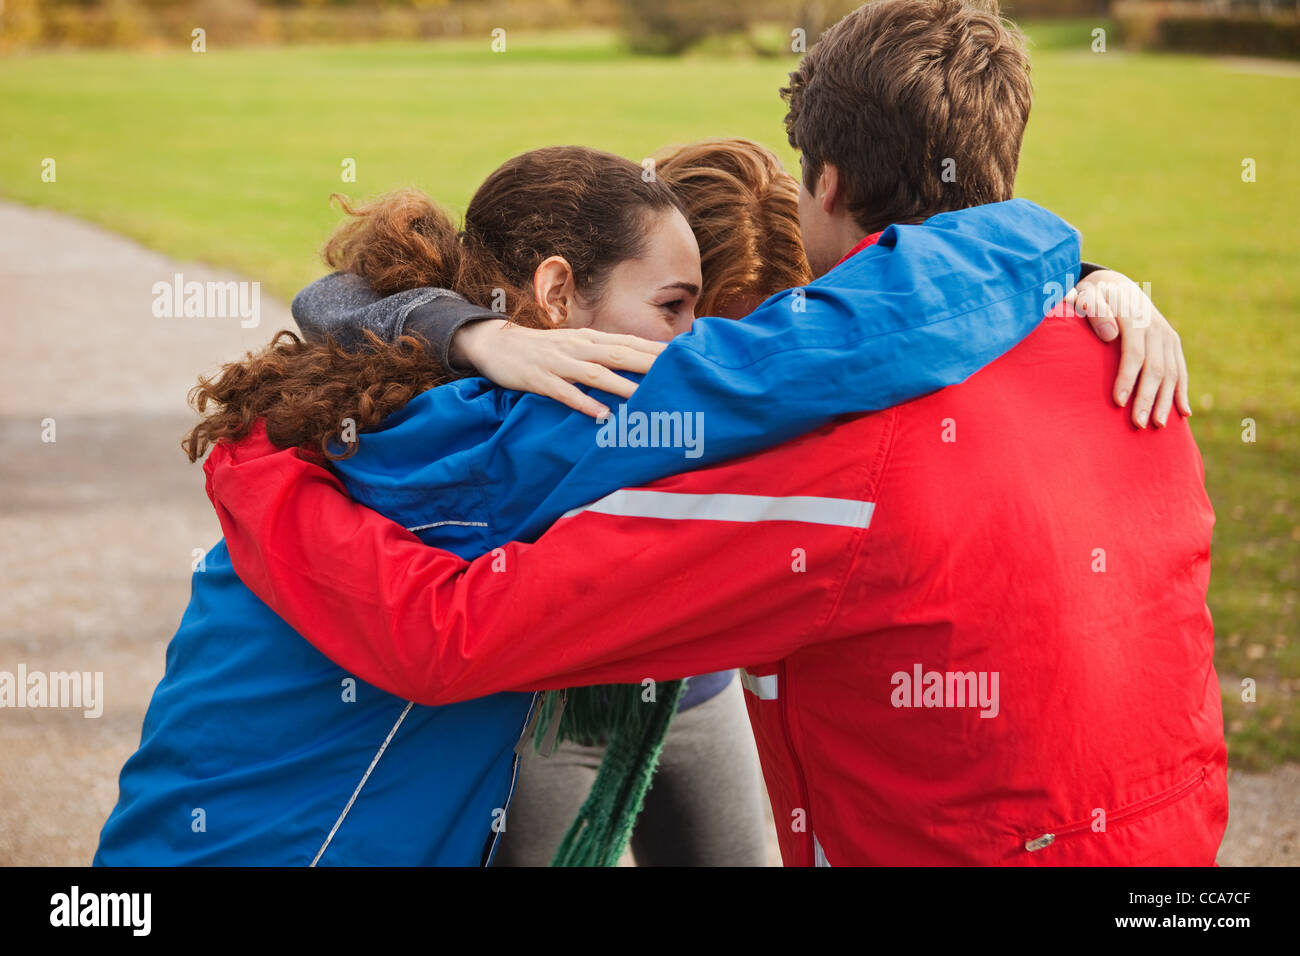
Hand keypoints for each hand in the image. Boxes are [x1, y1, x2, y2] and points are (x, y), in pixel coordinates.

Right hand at [451, 320, 666, 418]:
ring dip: (621, 386)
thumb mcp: (575, 346)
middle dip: (648, 365)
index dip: (656, 350)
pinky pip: (565, 392)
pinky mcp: (540, 379)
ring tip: (645, 398)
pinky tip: (601, 415)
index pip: (630, 343)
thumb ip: (603, 353)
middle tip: (677, 376)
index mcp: (589, 339)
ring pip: (596, 374)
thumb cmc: (543, 350)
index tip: (685, 358)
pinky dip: (583, 403)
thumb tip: (636, 362)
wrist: (496, 344)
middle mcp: (578, 347)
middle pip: (619, 354)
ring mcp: (559, 363)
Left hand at [1068, 270, 1191, 427]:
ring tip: (1157, 426)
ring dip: (1165, 401)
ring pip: (1171, 372)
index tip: (1118, 402)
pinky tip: (1183, 413)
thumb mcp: (1087, 296)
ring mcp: (1167, 335)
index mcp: (1134, 317)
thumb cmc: (1094, 296)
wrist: (1115, 285)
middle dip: (1147, 398)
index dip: (1127, 378)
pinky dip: (1182, 391)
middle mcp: (1155, 327)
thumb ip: (1094, 311)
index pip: (1134, 353)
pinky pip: (1181, 369)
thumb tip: (1110, 335)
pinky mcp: (1172, 342)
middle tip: (1138, 424)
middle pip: (1155, 368)